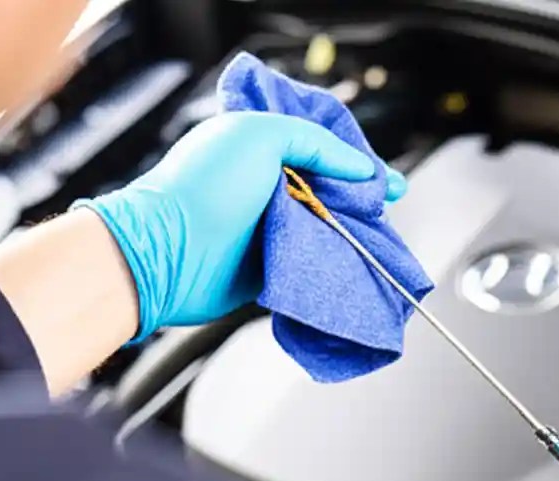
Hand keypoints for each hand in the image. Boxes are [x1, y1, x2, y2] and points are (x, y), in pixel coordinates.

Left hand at [75, 112, 407, 339]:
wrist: (168, 253)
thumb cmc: (203, 186)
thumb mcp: (259, 136)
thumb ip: (316, 142)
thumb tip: (361, 167)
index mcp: (259, 147)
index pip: (320, 146)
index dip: (356, 159)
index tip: (383, 177)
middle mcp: (265, 184)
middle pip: (329, 187)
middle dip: (362, 195)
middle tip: (390, 201)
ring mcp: (269, 227)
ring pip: (326, 225)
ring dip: (353, 229)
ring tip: (381, 232)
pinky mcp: (271, 266)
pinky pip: (313, 260)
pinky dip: (336, 260)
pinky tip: (360, 259)